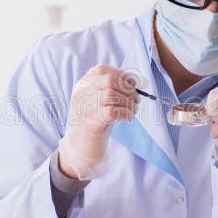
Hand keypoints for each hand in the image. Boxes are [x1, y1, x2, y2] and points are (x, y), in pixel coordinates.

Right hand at [58, 65, 138, 179]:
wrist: (82, 146)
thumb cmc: (95, 120)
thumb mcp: (99, 100)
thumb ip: (111, 88)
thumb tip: (135, 80)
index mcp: (82, 85)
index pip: (102, 70)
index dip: (121, 75)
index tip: (132, 85)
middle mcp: (81, 94)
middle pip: (109, 80)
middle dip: (128, 88)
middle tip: (136, 99)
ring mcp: (85, 108)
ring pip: (112, 95)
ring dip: (129, 102)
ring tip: (133, 110)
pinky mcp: (92, 123)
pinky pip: (112, 111)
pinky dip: (126, 113)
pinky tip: (129, 117)